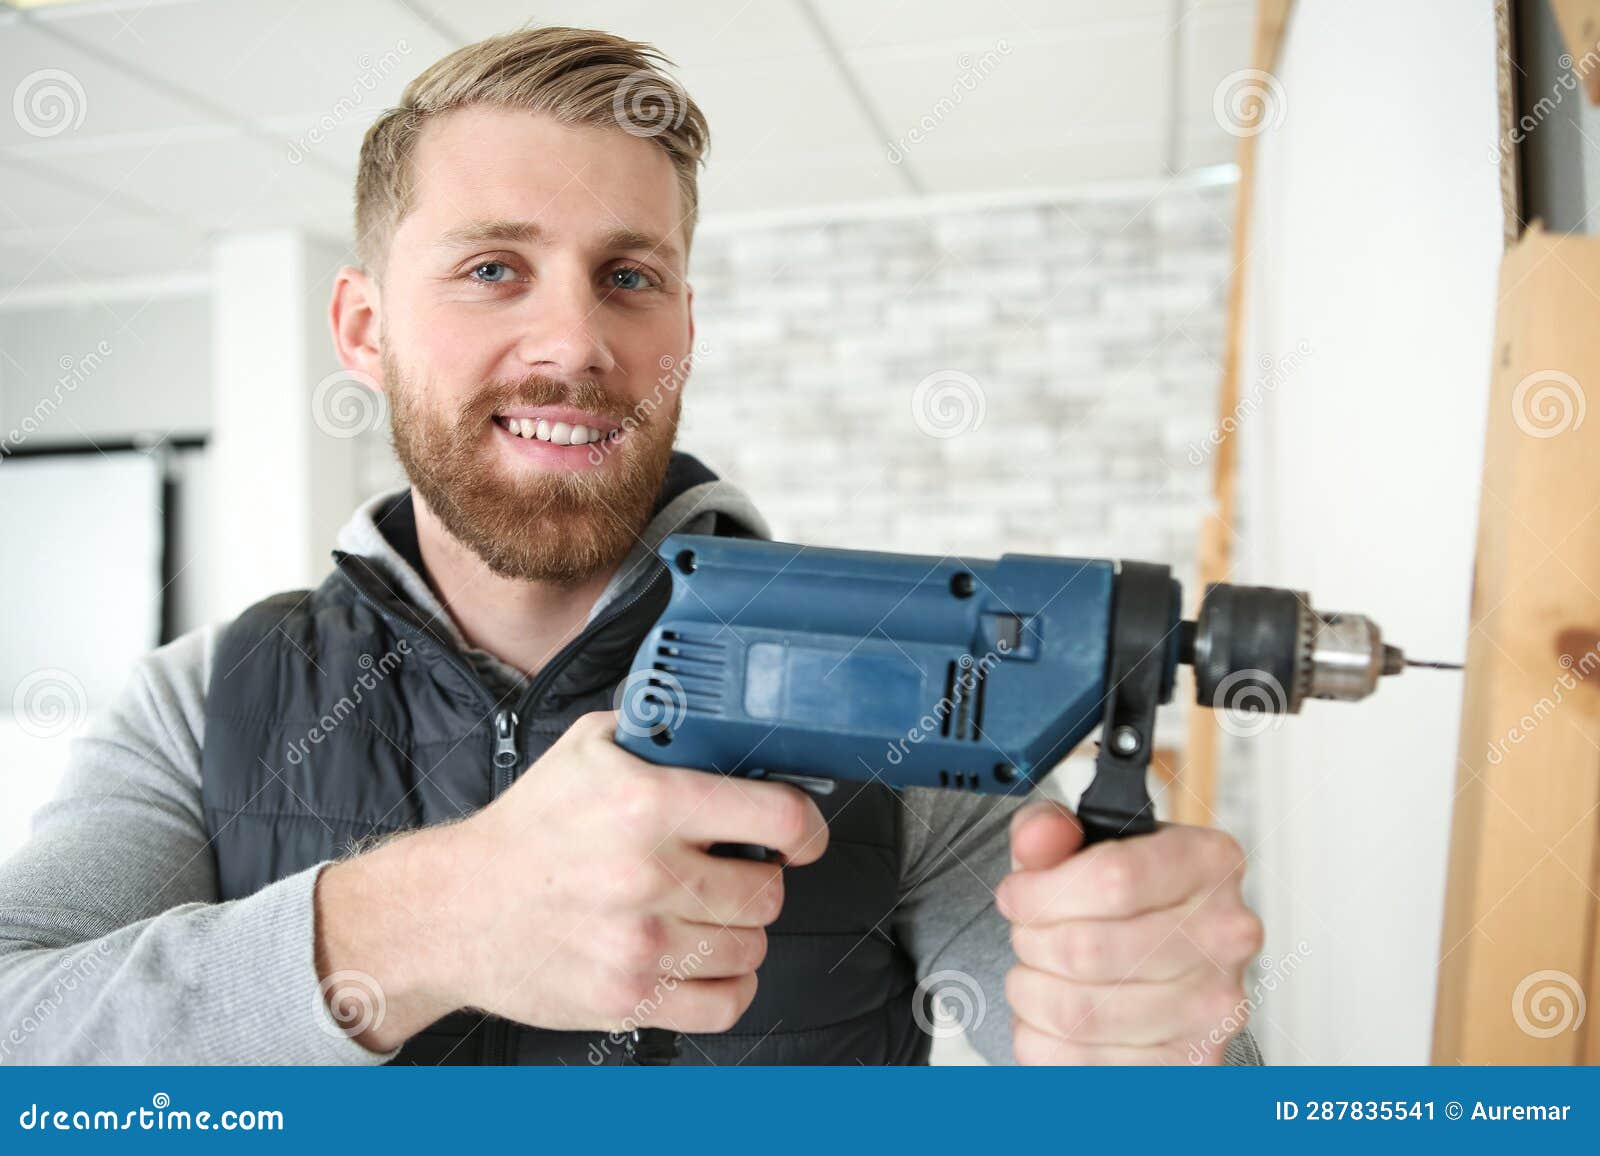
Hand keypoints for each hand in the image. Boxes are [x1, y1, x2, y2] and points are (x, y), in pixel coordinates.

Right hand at [315, 709, 828, 1050]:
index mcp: (646, 804)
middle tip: (731, 871)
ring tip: (704, 912)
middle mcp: (648, 876)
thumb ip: (660, 732)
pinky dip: (727, 984)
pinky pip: (726, 1004)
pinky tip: (703, 960)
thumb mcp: (589, 749)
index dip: (806, 828)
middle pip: (770, 891)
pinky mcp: (629, 1000)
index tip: (803, 836)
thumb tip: (726, 729)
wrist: (454, 908)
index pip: (777, 819)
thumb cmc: (528, 830)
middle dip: (761, 879)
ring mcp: (640, 945)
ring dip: (739, 931)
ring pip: (753, 947)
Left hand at [994, 801, 1261, 1064]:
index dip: (1040, 894)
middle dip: (1030, 944)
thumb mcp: (1084, 847)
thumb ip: (1048, 831)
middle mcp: (1225, 935)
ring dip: (1032, 994)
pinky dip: (1044, 1042)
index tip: (1017, 897)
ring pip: (1079, 1011)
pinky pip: (1082, 1063)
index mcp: (1208, 862)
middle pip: (1086, 950)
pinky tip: (1054, 1019)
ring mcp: (1215, 1007)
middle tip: (1027, 938)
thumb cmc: (1124, 902)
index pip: (1110, 880)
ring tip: (1037, 977)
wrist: (1164, 966)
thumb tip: (1040, 836)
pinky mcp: (1190, 1065)